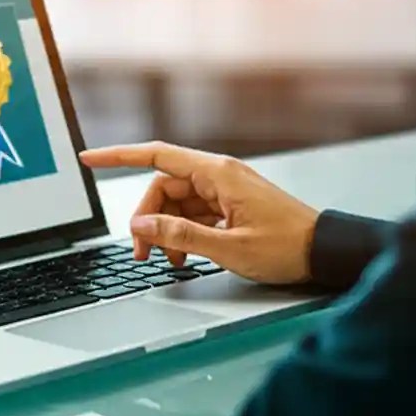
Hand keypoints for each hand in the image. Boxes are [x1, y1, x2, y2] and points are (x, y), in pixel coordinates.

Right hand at [79, 142, 320, 284]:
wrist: (327, 251)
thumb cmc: (288, 246)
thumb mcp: (229, 246)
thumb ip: (181, 235)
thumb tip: (142, 224)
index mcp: (217, 173)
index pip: (156, 155)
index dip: (118, 156)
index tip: (89, 158)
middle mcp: (218, 175)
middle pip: (163, 186)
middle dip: (146, 216)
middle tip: (143, 252)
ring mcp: (225, 189)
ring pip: (176, 202)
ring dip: (165, 229)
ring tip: (169, 260)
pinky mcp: (231, 205)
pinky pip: (194, 212)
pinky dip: (183, 232)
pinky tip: (185, 255)